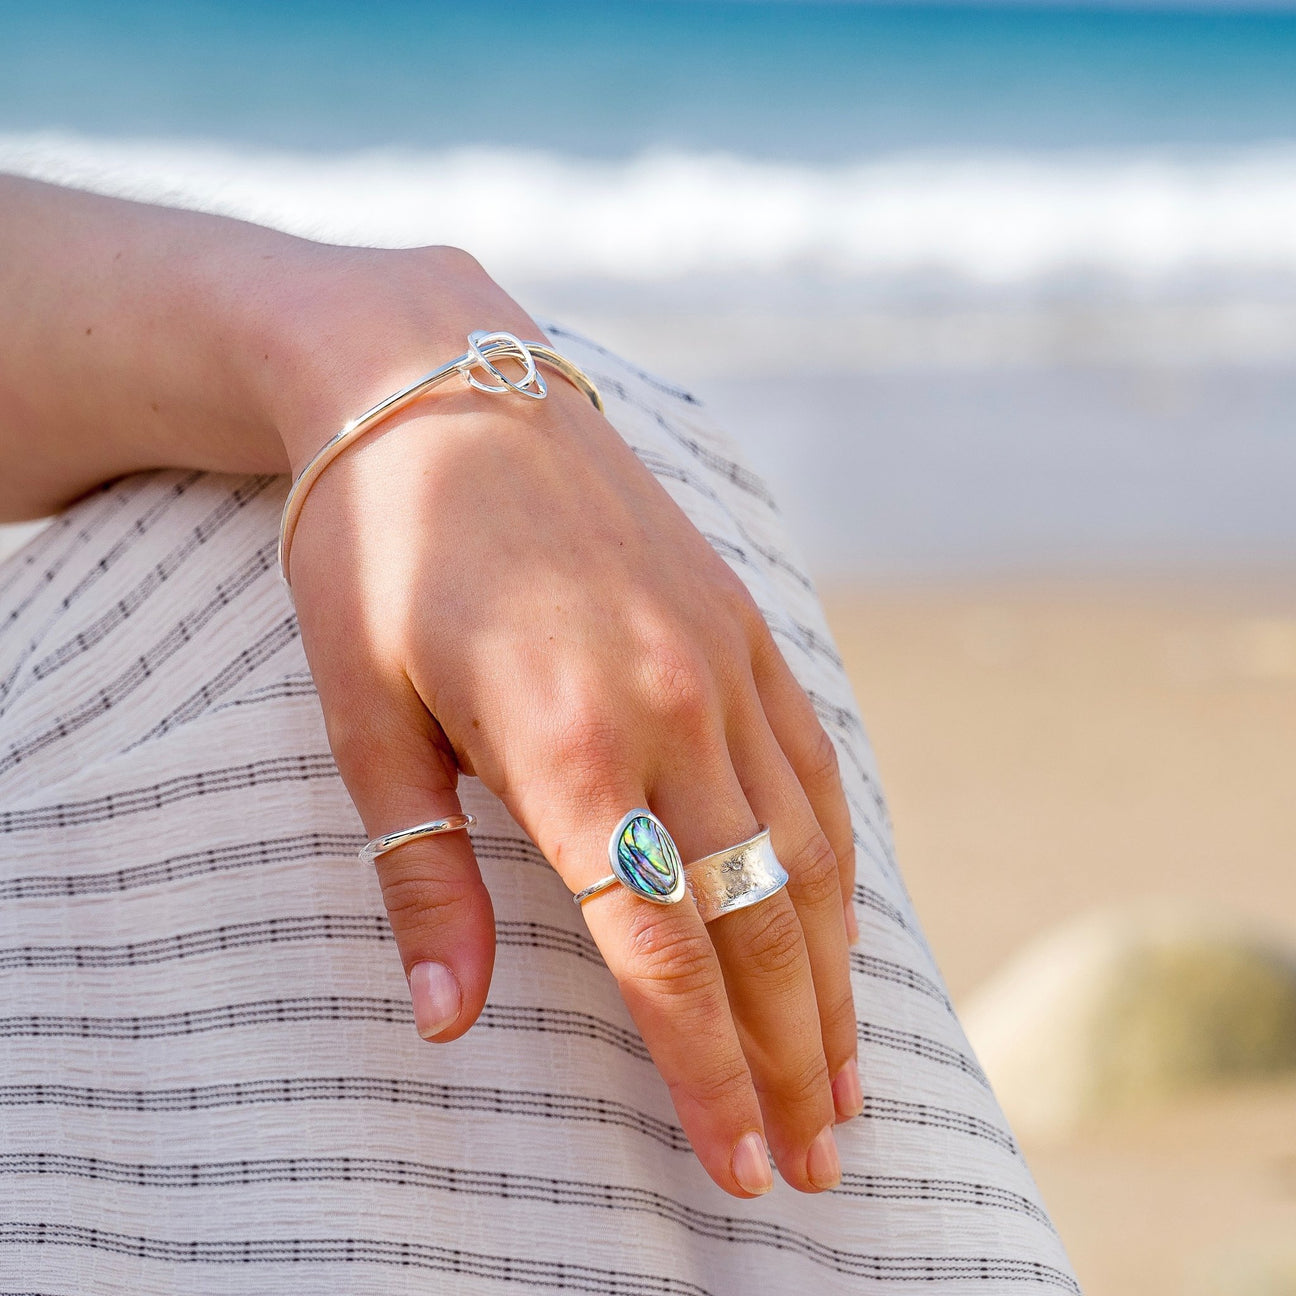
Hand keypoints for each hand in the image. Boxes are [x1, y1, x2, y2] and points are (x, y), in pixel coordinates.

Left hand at [276, 247, 860, 1197]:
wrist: (438, 377)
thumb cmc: (374, 545)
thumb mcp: (359, 710)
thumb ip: (417, 869)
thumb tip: (447, 1020)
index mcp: (564, 738)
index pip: (657, 947)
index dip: (703, 1069)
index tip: (736, 1162)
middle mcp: (670, 704)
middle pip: (754, 919)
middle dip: (788, 1056)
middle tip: (813, 1162)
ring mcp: (721, 658)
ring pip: (807, 853)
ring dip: (833, 977)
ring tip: (847, 1079)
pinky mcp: (744, 622)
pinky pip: (815, 766)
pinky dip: (837, 865)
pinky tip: (843, 927)